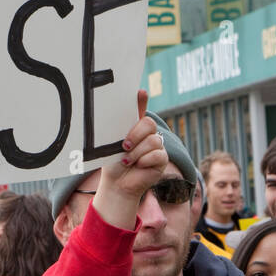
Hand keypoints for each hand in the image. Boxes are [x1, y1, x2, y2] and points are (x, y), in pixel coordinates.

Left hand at [92, 91, 167, 231]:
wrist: (116, 183)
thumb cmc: (113, 162)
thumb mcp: (113, 143)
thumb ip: (119, 127)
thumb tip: (120, 111)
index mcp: (134, 127)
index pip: (140, 109)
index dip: (141, 100)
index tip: (140, 92)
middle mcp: (148, 134)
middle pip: (149, 123)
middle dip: (135, 135)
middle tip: (124, 146)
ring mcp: (157, 146)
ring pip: (153, 141)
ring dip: (137, 152)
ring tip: (127, 161)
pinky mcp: (162, 160)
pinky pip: (158, 154)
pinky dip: (145, 161)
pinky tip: (138, 166)